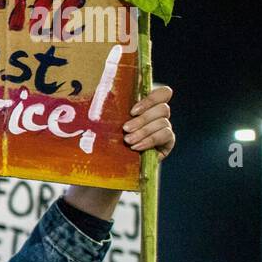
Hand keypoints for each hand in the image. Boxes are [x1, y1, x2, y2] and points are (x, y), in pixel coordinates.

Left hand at [63, 83, 175, 219]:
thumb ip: (110, 109)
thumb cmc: (103, 141)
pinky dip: (150, 140)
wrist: (107, 167)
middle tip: (125, 128)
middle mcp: (157, 116)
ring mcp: (164, 129)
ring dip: (144, 131)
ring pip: (163, 122)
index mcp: (145, 106)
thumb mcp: (106, 124)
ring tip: (127, 140)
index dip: (151, 99)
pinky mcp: (166, 144)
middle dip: (143, 119)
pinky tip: (136, 147)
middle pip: (163, 108)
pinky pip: (166, 136)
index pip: (162, 94)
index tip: (132, 110)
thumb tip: (95, 95)